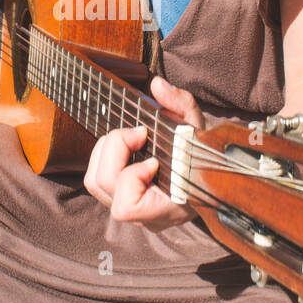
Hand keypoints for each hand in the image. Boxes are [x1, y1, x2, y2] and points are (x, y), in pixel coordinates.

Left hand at [83, 76, 204, 230]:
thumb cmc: (203, 158)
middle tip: (139, 134)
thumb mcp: (198, 129)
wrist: (209, 179)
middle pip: (103, 185)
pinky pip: (95, 179)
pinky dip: (104, 156)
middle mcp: (143, 218)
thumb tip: (157, 85)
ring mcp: (129, 212)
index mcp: (166, 210)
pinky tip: (125, 147)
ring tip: (130, 139)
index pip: (126, 207)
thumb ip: (181, 105)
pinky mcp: (118, 200)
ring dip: (106, 152)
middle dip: (116, 149)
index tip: (155, 160)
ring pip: (93, 183)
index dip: (132, 177)